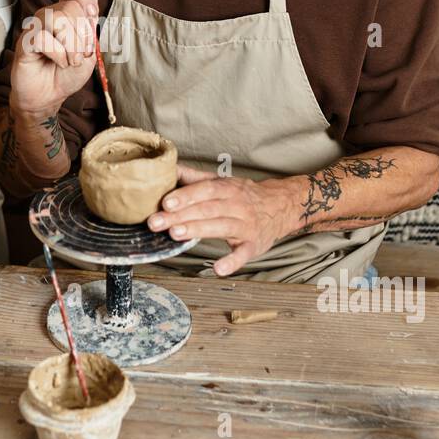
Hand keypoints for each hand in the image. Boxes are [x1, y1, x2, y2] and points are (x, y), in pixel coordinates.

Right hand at [10, 0, 98, 117]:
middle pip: (71, 6)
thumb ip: (90, 30)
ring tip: (70, 61)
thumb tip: (90, 10)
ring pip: (58, 19)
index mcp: (66, 13)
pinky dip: (58, 54)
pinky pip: (44, 38)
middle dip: (83, 36)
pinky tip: (57, 62)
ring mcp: (35, 27)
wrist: (50, 97)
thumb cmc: (66, 74)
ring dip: (72, 46)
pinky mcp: (25, 42)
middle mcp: (50, 16)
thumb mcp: (89, 52)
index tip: (92, 15)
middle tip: (80, 55)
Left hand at [147, 163, 293, 276]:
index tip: (165, 202)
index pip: (205, 190)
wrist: (281, 206)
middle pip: (207, 209)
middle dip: (180, 215)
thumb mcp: (224, 183)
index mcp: (228, 189)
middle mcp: (237, 205)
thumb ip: (196, 179)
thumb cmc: (245, 195)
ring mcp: (246, 226)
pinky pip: (243, 254)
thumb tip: (169, 169)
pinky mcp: (253, 245)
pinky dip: (232, 262)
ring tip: (176, 234)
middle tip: (157, 222)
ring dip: (198, 230)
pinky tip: (218, 269)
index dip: (185, 195)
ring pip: (221, 227)